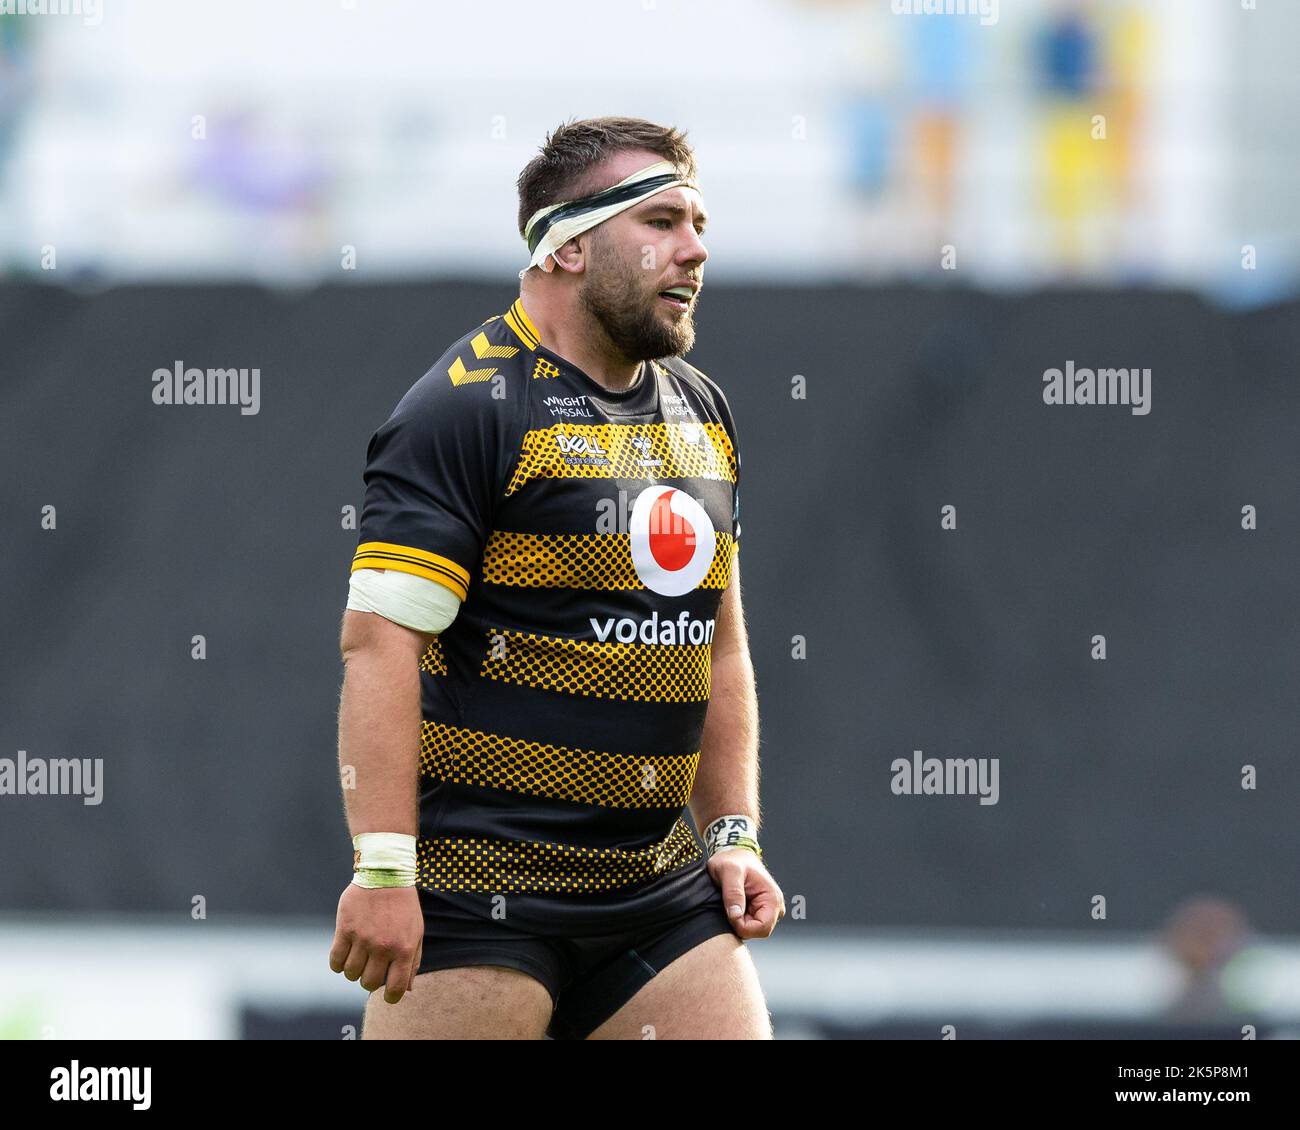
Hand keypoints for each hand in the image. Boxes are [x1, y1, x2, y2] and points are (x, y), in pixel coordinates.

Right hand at [328, 883, 423, 1003]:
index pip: (395, 989)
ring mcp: (363, 938)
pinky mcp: (345, 929)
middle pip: (368, 983)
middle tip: (371, 966)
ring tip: (359, 957)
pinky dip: (338, 963)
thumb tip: (407, 989)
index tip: (387, 994)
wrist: (386, 875)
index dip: (390, 997)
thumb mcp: (416, 933)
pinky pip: (335, 961)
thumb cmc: (403, 907)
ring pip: (350, 974)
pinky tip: (344, 953)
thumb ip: (412, 962)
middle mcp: (383, 946)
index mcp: (404, 949)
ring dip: (353, 970)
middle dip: (369, 979)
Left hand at [707, 849, 784, 938]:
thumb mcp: (729, 872)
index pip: (762, 928)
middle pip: (757, 932)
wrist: (733, 854)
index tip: (729, 914)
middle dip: (739, 924)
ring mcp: (767, 910)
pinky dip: (737, 919)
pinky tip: (732, 905)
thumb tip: (736, 915)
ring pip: (751, 930)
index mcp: (772, 898)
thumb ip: (733, 893)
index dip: (742, 926)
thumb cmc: (732, 860)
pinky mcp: (759, 912)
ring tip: (730, 902)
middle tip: (728, 906)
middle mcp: (774, 907)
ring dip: (737, 921)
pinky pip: (747, 925)